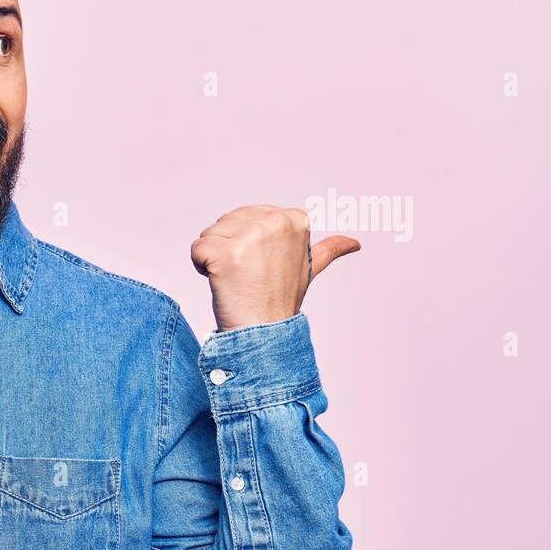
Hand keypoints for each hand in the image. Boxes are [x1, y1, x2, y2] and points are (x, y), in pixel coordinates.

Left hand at [190, 205, 359, 331]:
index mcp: (294, 219)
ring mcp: (250, 237)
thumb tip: (354, 243)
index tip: (262, 266)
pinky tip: (220, 282)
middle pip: (225, 223)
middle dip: (228, 248)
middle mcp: (274, 222)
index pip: (246, 216)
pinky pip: (196, 250)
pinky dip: (200, 267)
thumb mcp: (309, 269)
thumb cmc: (280, 300)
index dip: (246, 243)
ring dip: (213, 258)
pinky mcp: (225, 253)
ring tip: (236, 279)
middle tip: (247, 275)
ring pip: (209, 234)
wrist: (265, 333)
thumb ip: (328, 250)